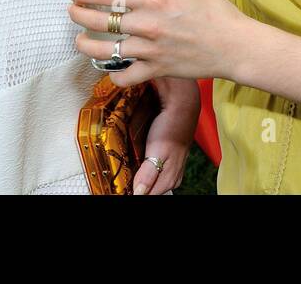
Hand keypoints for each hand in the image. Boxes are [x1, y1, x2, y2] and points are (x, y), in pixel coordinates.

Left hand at [69, 0, 252, 83]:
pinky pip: (127, 77)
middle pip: (101, 21)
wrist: (235, 45)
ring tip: (79, 41)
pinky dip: (115, 75)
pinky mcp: (158, 69)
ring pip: (106, 51)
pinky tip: (110, 69)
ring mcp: (151, 50)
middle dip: (79, 16)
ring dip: (86, 45)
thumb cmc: (216, 12)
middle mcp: (148, 25)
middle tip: (71, 12)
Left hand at [131, 76, 199, 195]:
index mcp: (169, 179)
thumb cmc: (170, 126)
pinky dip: (142, 168)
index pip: (146, 195)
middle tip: (120, 178)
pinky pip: (153, 170)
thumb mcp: (157, 151)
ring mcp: (171, 168)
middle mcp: (172, 177)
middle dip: (134, 186)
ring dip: (137, 177)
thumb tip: (138, 194)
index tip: (119, 186)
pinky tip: (136, 161)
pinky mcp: (168, 158)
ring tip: (124, 170)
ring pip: (150, 181)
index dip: (132, 191)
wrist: (181, 105)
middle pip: (149, 190)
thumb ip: (148, 174)